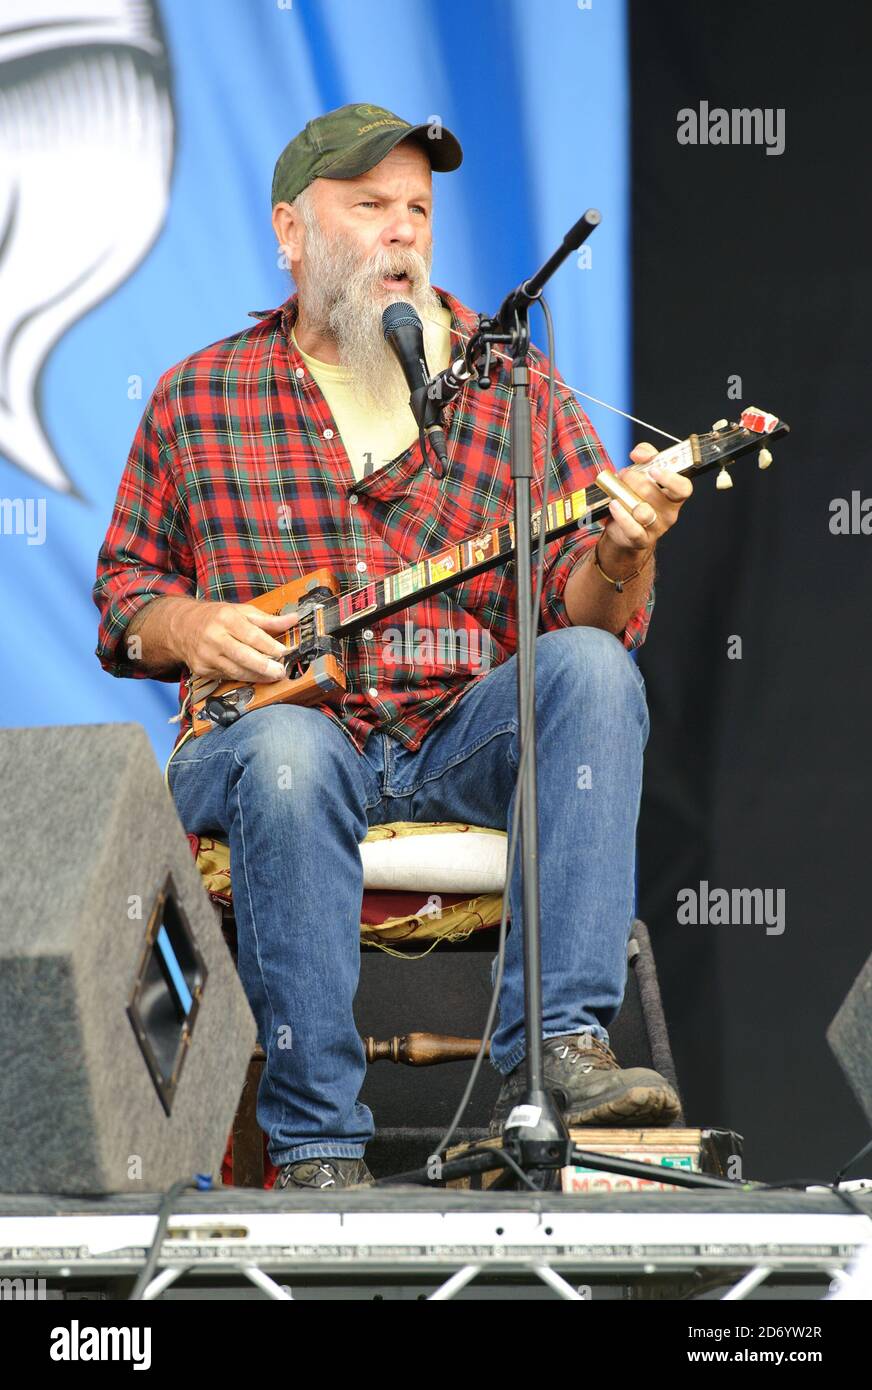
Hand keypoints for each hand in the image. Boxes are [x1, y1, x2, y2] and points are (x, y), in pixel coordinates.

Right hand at [171, 600, 298, 682]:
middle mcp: (214, 637)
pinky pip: (226, 676)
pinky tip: (255, 677)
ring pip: (235, 671)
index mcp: (226, 618)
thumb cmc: (216, 617)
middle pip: (242, 655)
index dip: (269, 645)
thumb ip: (268, 620)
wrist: (181, 627)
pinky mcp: (201, 670)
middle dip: (263, 666)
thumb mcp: (241, 612)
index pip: (251, 635)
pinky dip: (242, 677)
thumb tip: (293, 619)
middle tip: (280, 672)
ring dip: (256, 676)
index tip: (284, 652)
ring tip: (272, 677)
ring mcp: (206, 655)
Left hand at [602, 441, 693, 554]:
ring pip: (643, 512)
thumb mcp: (645, 471)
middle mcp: (669, 512)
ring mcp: (656, 527)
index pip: (683, 488)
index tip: (654, 470)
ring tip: (617, 491)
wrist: (625, 527)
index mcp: (674, 495)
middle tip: (624, 475)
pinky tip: (614, 505)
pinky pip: (632, 528)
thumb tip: (639, 453)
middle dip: (634, 480)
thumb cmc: (638, 496)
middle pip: (654, 494)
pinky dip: (621, 515)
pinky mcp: (641, 539)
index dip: (670, 478)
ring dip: (626, 497)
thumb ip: (646, 455)